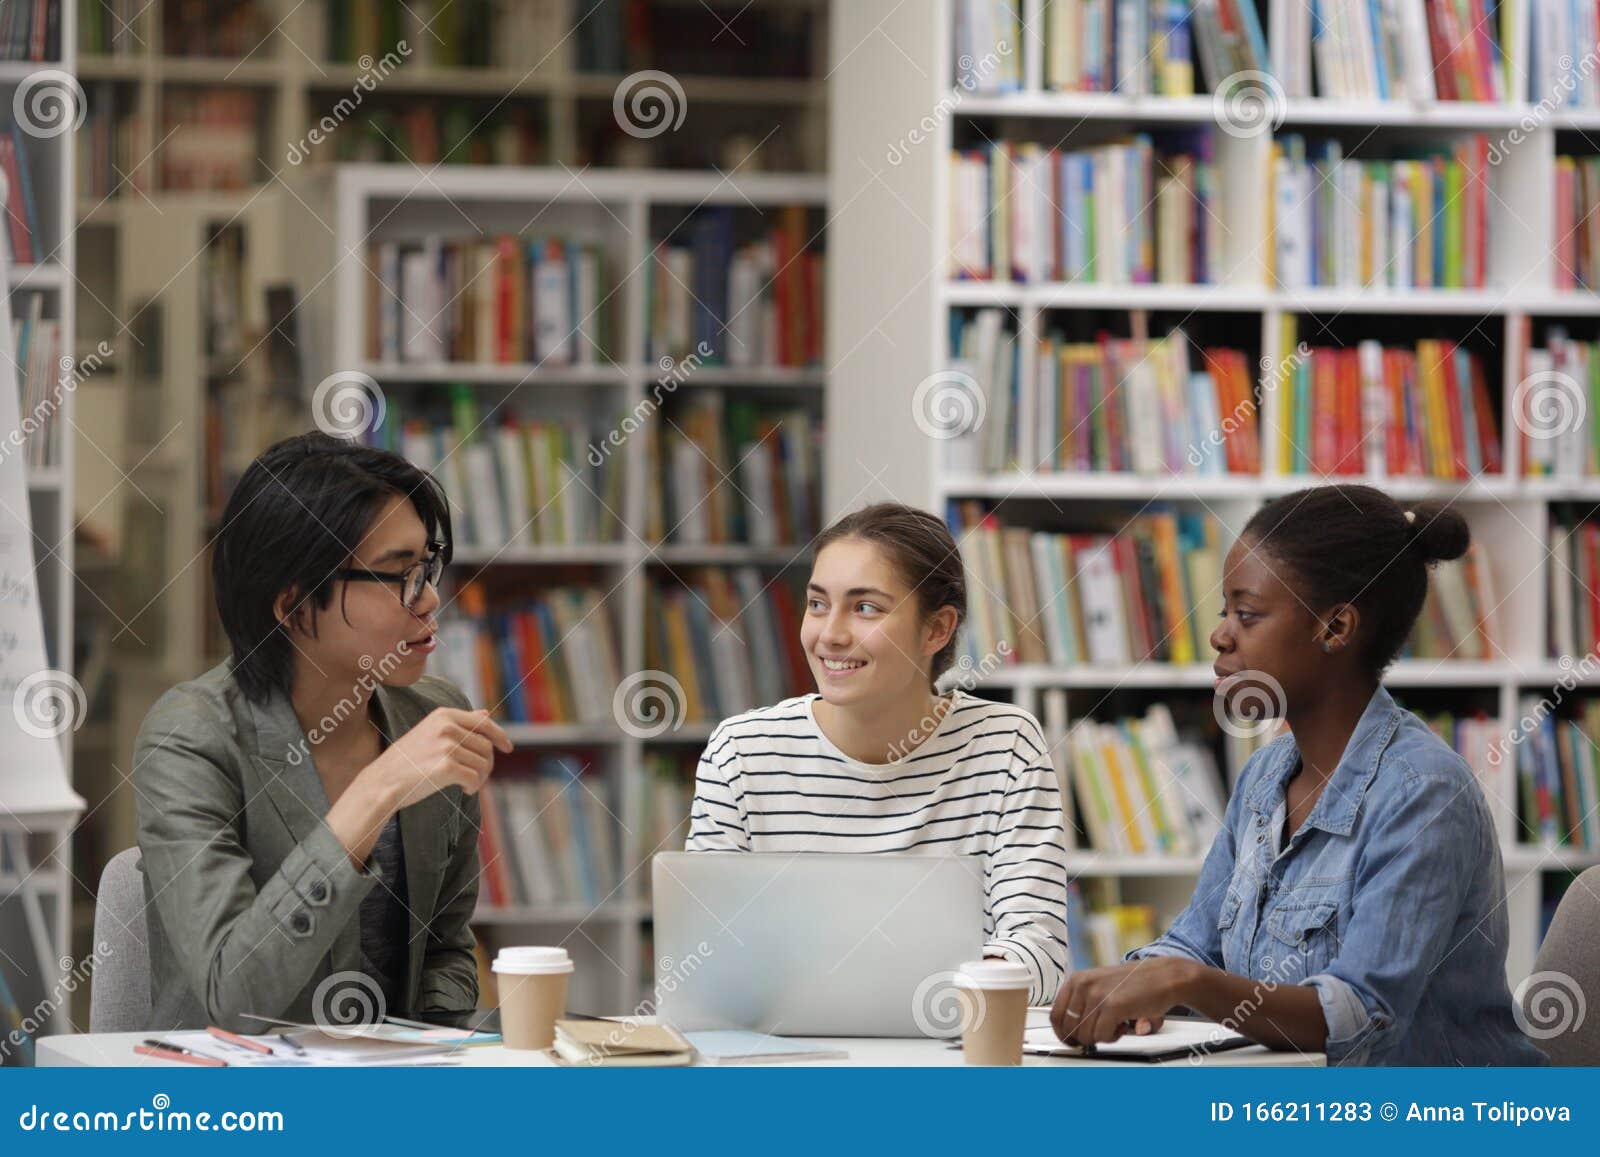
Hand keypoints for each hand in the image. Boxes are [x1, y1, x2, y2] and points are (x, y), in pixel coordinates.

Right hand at [363, 707, 511, 809]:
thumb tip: (486, 712)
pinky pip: (475, 778)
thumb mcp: (431, 732)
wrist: (382, 782)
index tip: (508, 748)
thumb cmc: (407, 760)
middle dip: (486, 764)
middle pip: (486, 746)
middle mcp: (447, 727)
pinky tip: (463, 791)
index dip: (499, 736)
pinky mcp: (446, 767)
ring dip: (479, 778)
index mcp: (444, 715)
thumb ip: (459, 723)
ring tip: (466, 785)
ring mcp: (446, 746)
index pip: (484, 723)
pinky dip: (473, 787)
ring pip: (483, 763)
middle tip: (475, 777)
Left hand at [1050, 958, 1194, 1046]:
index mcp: (1076, 980)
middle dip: (1084, 1038)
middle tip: (1101, 1034)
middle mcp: (1083, 985)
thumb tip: (1068, 1032)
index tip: (1072, 1042)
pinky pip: (1103, 1036)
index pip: (1056, 1015)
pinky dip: (1113, 1038)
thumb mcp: (1099, 986)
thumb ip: (1082, 1004)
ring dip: (1102, 1037)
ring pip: (1087, 1035)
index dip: (1063, 1034)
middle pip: (1070, 1029)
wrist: (1162, 976)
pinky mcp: (1112, 1007)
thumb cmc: (1133, 984)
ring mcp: (1097, 995)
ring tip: (1116, 1025)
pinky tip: (1123, 1026)